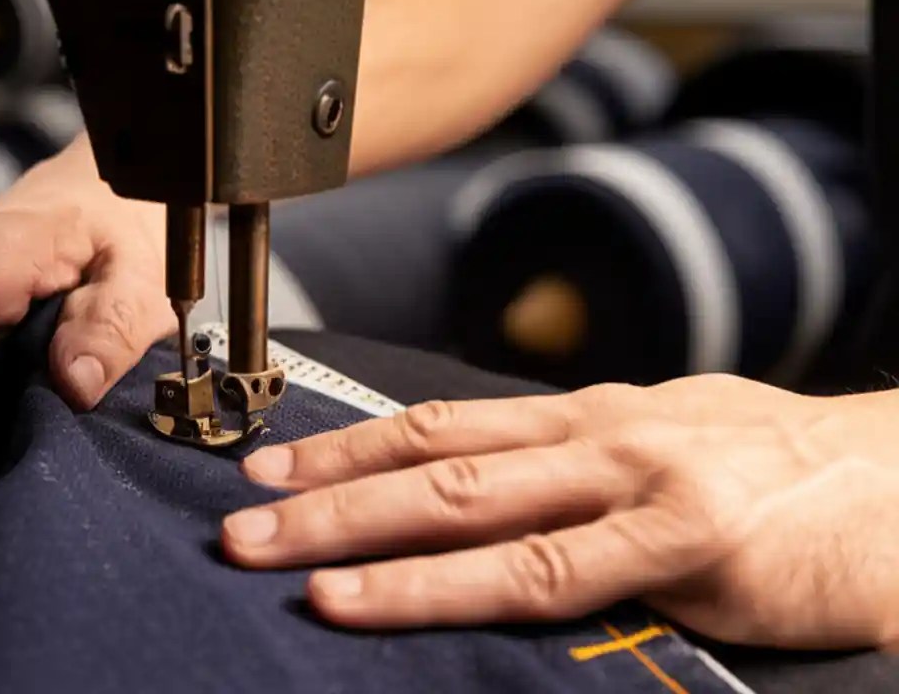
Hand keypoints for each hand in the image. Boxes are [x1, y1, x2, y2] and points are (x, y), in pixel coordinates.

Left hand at [221, 374, 898, 650]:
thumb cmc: (780, 471)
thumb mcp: (668, 446)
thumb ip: (580, 471)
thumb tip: (495, 495)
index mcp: (589, 418)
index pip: (443, 425)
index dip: (350, 444)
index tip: (275, 465)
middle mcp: (598, 436)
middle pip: (430, 459)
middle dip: (326, 489)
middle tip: (238, 513)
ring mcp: (637, 485)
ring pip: (464, 506)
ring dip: (354, 533)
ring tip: (272, 557)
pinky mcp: (683, 546)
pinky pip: (540, 574)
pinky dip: (441, 587)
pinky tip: (370, 601)